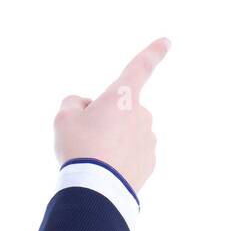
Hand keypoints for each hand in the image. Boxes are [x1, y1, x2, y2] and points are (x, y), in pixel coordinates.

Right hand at [53, 38, 170, 193]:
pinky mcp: (150, 161)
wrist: (95, 189)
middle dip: (105, 118)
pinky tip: (105, 169)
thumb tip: (86, 106)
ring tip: (93, 157)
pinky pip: (131, 153)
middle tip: (84, 137)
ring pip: (125, 132)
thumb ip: (74, 103)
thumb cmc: (79, 147)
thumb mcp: (62, 118)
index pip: (140, 67)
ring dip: (111, 139)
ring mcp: (148, 138)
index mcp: (122, 96)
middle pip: (120, 109)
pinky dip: (119, 157)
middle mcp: (141, 113)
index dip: (153, 52)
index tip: (167, 41)